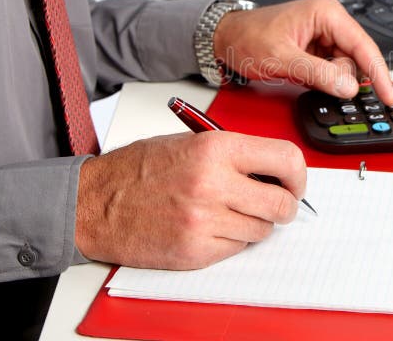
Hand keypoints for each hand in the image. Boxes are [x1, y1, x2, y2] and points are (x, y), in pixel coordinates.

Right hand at [75, 131, 306, 269]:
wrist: (94, 203)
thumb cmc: (139, 170)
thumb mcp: (191, 142)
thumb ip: (236, 154)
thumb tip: (277, 170)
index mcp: (216, 149)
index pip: (286, 159)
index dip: (298, 175)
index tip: (294, 182)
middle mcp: (214, 184)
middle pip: (281, 204)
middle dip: (284, 206)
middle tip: (275, 203)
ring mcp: (204, 221)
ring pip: (262, 230)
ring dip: (254, 223)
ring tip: (229, 211)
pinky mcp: (195, 251)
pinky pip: (237, 248)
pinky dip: (231, 240)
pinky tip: (210, 226)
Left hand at [214, 0, 392, 104]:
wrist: (225, 39)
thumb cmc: (247, 38)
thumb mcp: (281, 59)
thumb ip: (317, 74)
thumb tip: (348, 87)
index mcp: (326, 13)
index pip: (364, 46)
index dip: (379, 74)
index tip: (388, 95)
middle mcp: (330, 21)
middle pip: (357, 59)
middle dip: (342, 78)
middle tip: (315, 81)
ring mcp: (325, 35)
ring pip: (346, 67)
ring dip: (331, 80)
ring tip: (301, 75)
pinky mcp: (319, 49)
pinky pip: (334, 70)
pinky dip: (326, 80)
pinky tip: (308, 78)